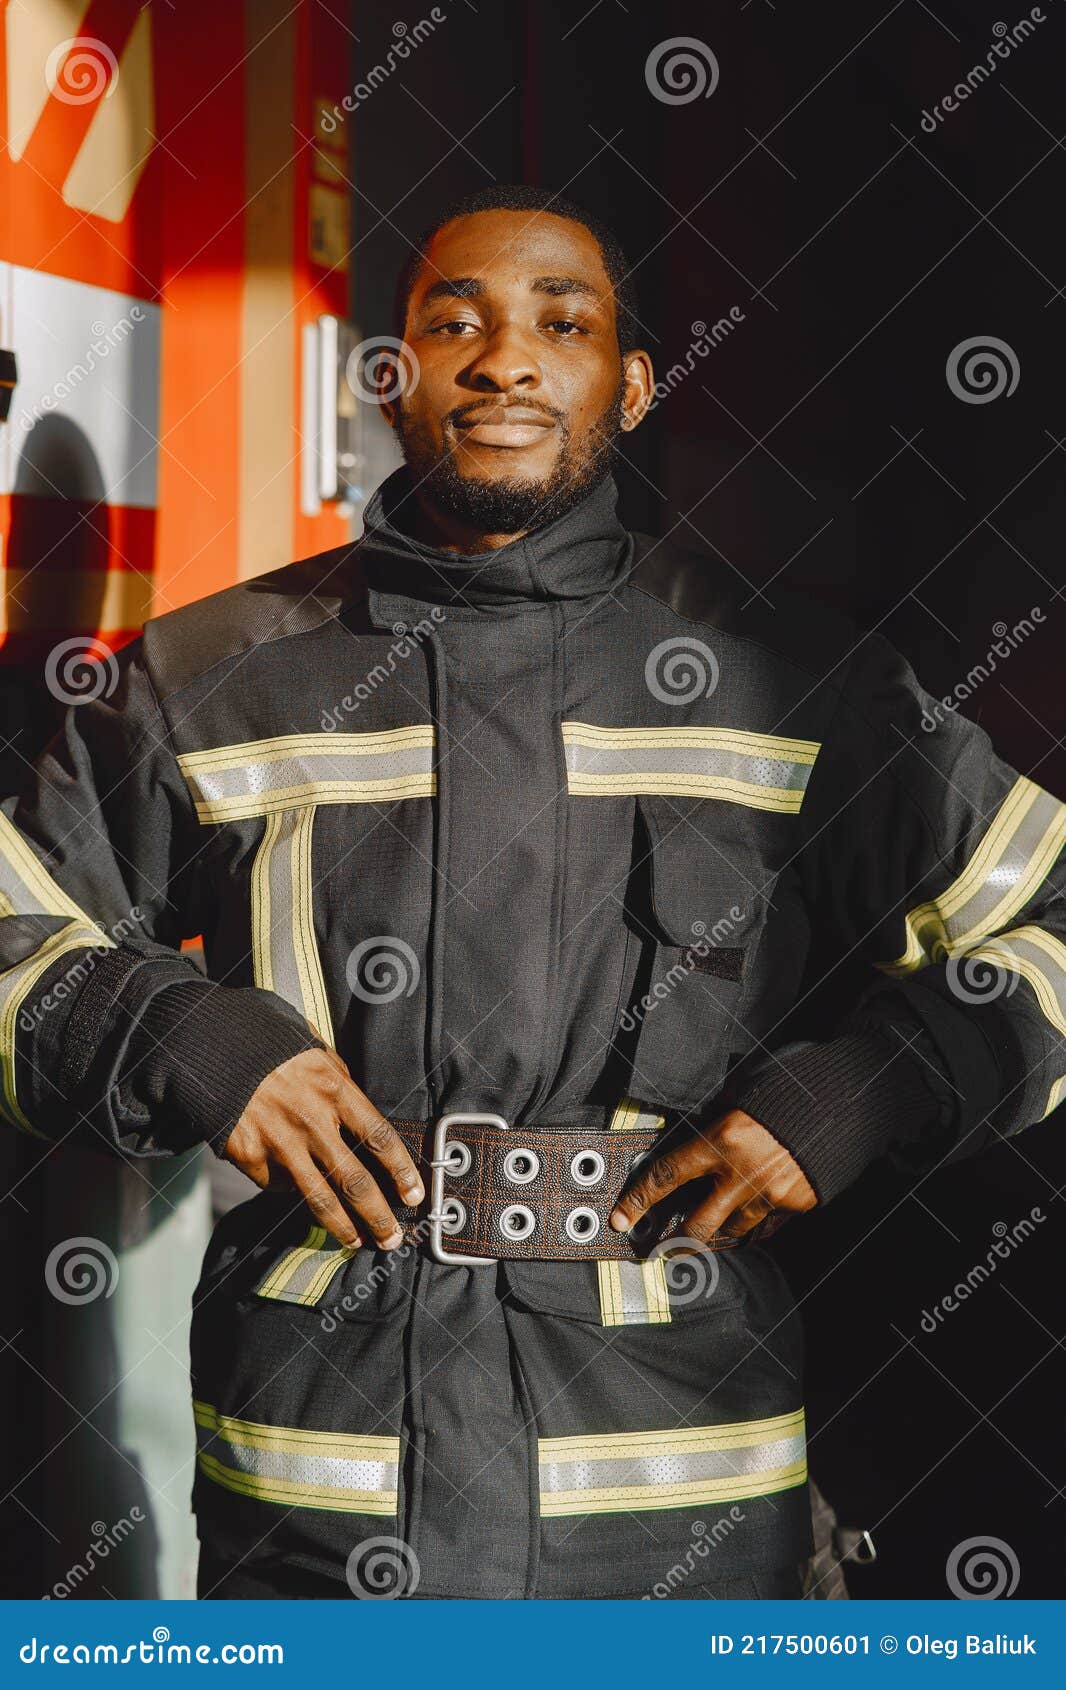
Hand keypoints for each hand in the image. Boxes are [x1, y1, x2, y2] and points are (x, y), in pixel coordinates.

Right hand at [222, 1046, 423, 1249]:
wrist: (222, 1052)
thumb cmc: (281, 1054)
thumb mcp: (322, 1061)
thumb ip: (345, 1094)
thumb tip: (368, 1132)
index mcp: (335, 1091)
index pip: (379, 1137)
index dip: (400, 1170)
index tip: (414, 1193)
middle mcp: (311, 1121)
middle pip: (354, 1181)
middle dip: (378, 1216)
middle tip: (392, 1238)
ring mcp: (280, 1143)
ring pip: (318, 1198)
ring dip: (343, 1227)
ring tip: (358, 1242)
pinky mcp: (251, 1158)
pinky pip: (278, 1186)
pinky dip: (292, 1193)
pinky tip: (301, 1196)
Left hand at [608, 1108, 816, 1244]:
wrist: (835, 1103)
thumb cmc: (779, 1095)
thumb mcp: (734, 1101)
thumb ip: (711, 1128)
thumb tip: (689, 1146)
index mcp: (720, 1141)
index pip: (666, 1176)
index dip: (639, 1201)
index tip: (621, 1219)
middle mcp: (741, 1174)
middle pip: (697, 1225)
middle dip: (675, 1245)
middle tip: (660, 1254)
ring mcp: (769, 1194)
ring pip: (733, 1230)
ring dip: (720, 1230)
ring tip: (711, 1229)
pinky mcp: (794, 1205)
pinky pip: (766, 1226)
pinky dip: (755, 1223)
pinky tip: (751, 1217)